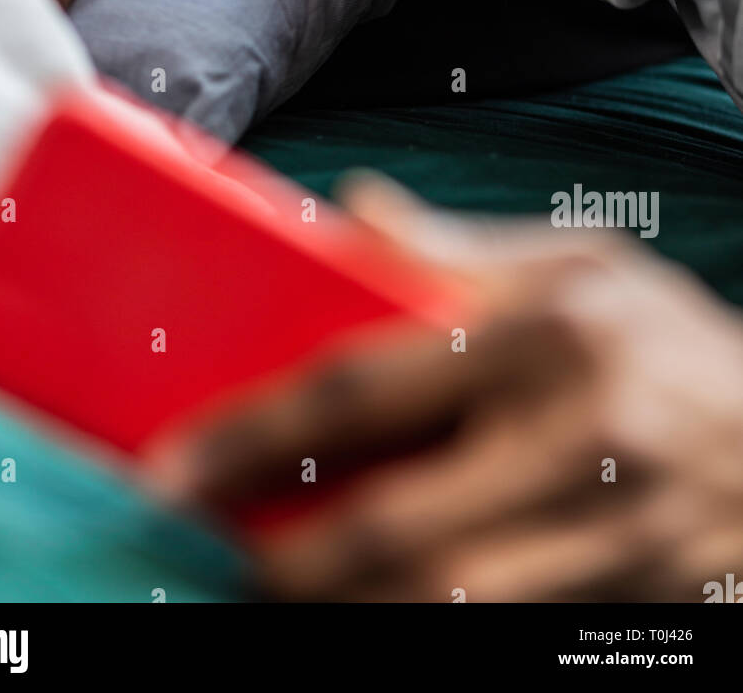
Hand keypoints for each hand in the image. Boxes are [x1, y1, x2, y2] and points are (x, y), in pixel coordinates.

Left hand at [146, 177, 742, 602]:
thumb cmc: (669, 336)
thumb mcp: (582, 262)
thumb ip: (458, 249)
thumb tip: (351, 210)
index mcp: (552, 334)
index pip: (372, 389)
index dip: (257, 432)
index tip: (177, 463)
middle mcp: (581, 439)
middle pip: (398, 528)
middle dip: (286, 555)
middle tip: (216, 544)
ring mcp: (611, 537)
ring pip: (443, 606)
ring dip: (341, 608)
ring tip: (273, 583)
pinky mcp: (628, 605)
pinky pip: (502, 635)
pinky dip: (420, 629)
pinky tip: (369, 607)